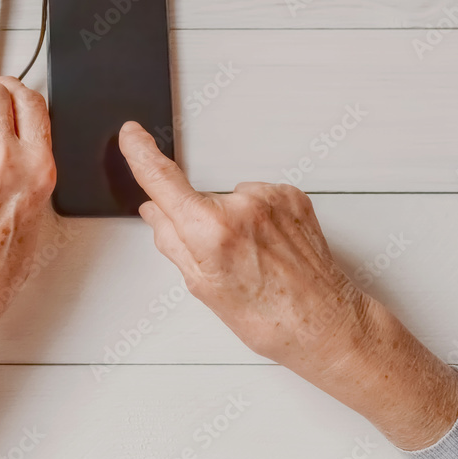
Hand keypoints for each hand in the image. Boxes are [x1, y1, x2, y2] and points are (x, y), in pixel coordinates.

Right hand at [118, 120, 457, 450]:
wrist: (325, 323)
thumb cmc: (268, 317)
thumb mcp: (203, 287)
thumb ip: (172, 241)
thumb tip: (155, 212)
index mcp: (210, 230)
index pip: (163, 179)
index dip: (141, 153)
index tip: (132, 135)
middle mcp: (241, 205)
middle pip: (198, 200)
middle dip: (200, 224)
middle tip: (226, 263)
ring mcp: (270, 198)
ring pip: (230, 201)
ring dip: (234, 222)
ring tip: (255, 260)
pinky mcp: (292, 195)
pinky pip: (258, 200)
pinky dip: (259, 219)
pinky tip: (270, 248)